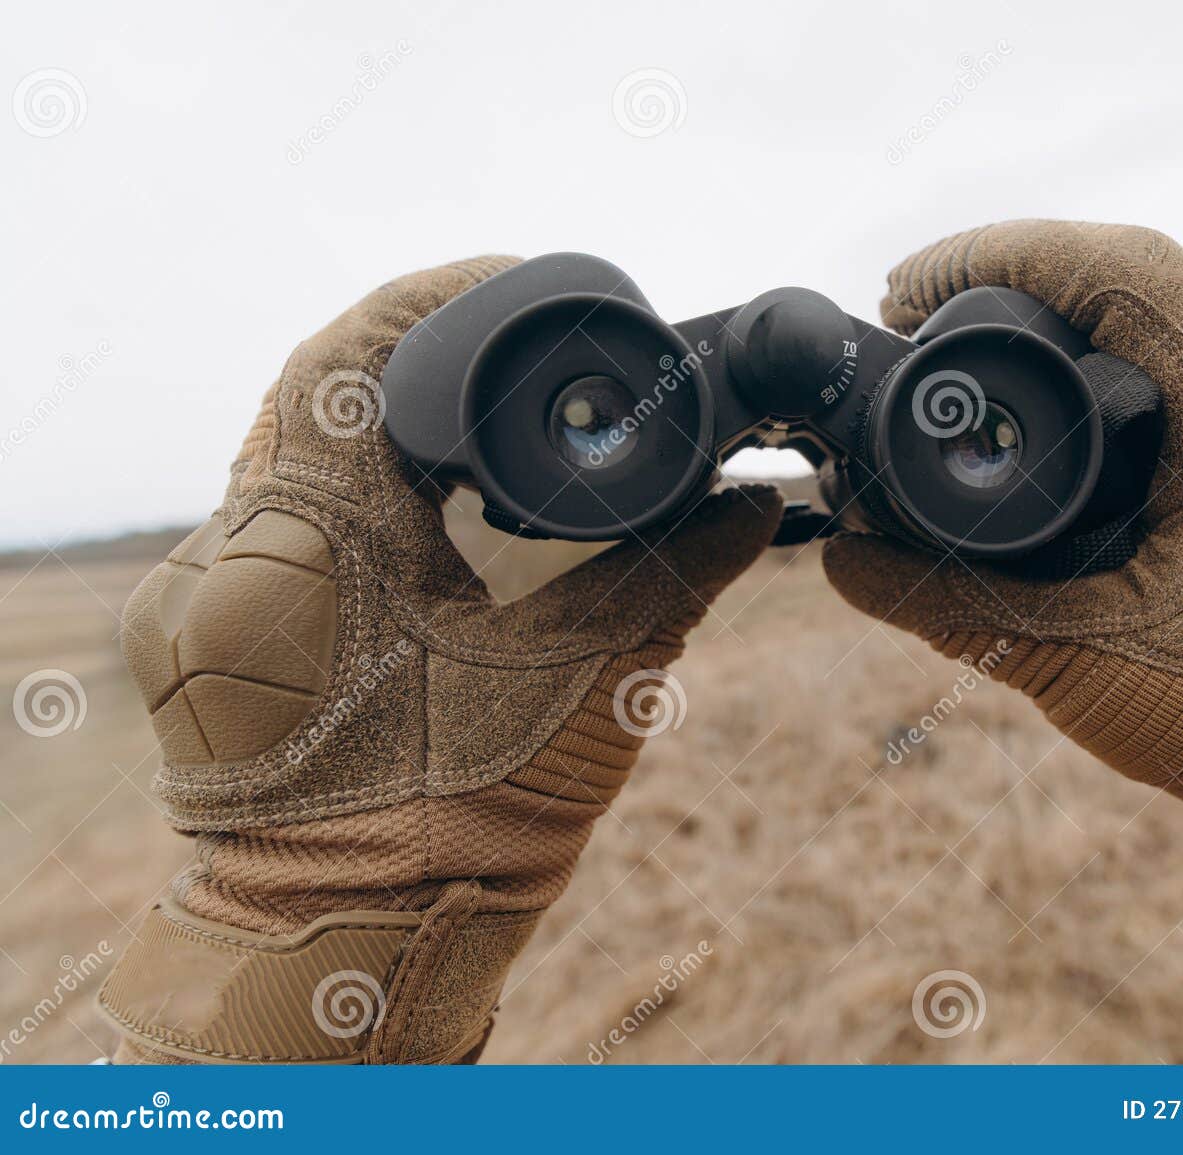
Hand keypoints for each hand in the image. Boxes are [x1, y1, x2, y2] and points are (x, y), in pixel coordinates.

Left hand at [99, 257, 780, 1062]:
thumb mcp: (585, 689)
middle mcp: (229, 556)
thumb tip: (755, 501)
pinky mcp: (204, 624)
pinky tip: (416, 497)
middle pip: (315, 387)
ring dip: (380, 418)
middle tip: (512, 357)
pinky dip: (348, 484)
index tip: (519, 287)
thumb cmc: (467, 834)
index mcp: (312, 554)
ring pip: (289, 444)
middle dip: (419, 357)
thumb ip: (675, 576)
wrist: (355, 943)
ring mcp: (200, 590)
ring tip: (475, 421)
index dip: (441, 298)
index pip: (348, 354)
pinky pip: (272, 508)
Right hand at [825, 220, 1182, 896]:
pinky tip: (1063, 405)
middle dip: (1015, 291)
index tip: (907, 289)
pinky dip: (1118, 369)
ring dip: (1066, 330)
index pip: (1127, 271)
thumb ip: (955, 604)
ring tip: (978, 368)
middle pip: (1138, 285)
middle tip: (919, 327)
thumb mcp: (1084, 666)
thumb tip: (843, 550)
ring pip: (1169, 317)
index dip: (1000, 255)